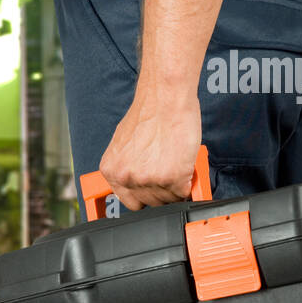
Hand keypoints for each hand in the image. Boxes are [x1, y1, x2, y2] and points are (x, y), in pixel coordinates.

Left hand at [99, 78, 202, 210]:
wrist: (165, 99)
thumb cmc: (149, 114)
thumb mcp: (124, 145)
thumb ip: (128, 167)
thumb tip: (137, 180)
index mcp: (111, 171)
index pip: (129, 202)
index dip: (145, 196)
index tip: (154, 193)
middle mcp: (126, 178)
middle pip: (150, 203)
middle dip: (162, 192)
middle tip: (170, 175)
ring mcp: (149, 180)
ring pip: (168, 199)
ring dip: (176, 187)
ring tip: (177, 166)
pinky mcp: (172, 179)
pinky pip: (185, 192)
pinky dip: (189, 183)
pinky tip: (186, 167)